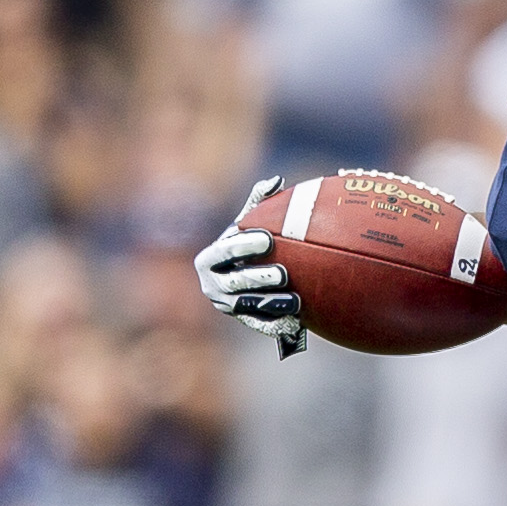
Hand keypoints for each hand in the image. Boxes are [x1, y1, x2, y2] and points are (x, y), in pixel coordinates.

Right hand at [194, 175, 305, 356]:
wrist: (246, 277)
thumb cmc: (248, 244)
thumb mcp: (248, 223)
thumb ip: (259, 202)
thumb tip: (276, 180)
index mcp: (209, 259)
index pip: (223, 251)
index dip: (243, 245)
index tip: (268, 238)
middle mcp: (212, 284)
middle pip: (236, 283)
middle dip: (259, 278)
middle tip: (284, 273)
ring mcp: (227, 305)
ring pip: (249, 306)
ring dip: (273, 303)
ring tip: (297, 300)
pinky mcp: (243, 321)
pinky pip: (259, 325)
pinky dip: (275, 325)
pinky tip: (295, 322)